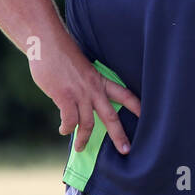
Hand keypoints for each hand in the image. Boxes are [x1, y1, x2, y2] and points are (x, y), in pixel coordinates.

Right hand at [28, 40, 139, 154]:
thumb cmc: (62, 56)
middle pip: (111, 116)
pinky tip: (64, 130)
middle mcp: (94, 89)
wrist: (47, 43)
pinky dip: (67, 128)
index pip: (125, 95)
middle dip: (119, 135)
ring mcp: (79, 93)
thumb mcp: (82, 70)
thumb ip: (87, 86)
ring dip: (83, 138)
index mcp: (100, 80)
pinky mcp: (64, 96)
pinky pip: (69, 119)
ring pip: (88, 123)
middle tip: (126, 151)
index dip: (137, 106)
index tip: (147, 118)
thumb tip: (84, 102)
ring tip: (80, 148)